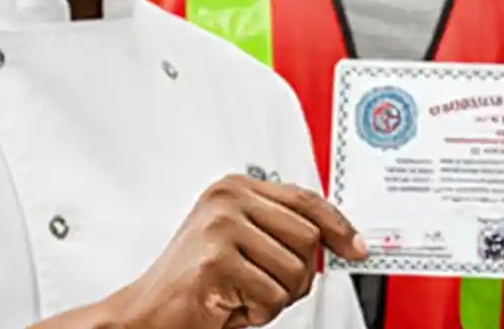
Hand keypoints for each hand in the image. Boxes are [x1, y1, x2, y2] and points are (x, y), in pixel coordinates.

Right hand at [111, 174, 368, 327]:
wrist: (146, 314)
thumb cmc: (196, 285)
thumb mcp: (244, 245)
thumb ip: (282, 233)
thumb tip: (339, 242)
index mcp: (236, 188)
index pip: (306, 200)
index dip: (339, 226)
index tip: (357, 247)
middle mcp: (228, 199)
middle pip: (308, 238)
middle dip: (298, 277)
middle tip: (265, 289)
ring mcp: (221, 226)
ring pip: (293, 271)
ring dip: (274, 298)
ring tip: (240, 296)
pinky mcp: (216, 260)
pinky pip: (271, 296)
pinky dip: (256, 314)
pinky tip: (228, 306)